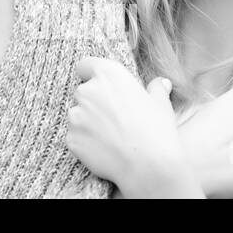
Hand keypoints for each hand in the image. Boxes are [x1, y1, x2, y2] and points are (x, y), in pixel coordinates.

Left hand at [66, 57, 202, 197]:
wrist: (149, 167)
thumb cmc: (157, 131)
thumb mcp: (161, 105)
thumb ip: (157, 89)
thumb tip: (162, 82)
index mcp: (108, 75)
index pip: (85, 65)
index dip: (91, 75)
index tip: (100, 85)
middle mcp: (87, 90)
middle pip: (82, 92)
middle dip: (93, 102)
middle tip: (113, 118)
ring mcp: (75, 115)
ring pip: (76, 114)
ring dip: (87, 122)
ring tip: (110, 136)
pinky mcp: (70, 137)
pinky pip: (75, 135)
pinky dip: (84, 141)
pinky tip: (104, 149)